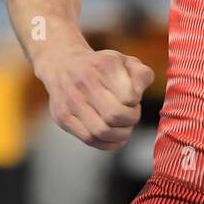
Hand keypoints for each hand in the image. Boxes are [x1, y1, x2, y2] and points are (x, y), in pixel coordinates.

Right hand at [40, 47, 154, 149]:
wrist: (62, 65)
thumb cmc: (100, 67)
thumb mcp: (125, 61)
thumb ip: (142, 74)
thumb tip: (139, 93)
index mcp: (103, 66)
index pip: (129, 97)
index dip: (136, 103)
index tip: (133, 99)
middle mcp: (84, 83)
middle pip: (115, 116)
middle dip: (131, 120)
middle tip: (131, 114)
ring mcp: (71, 102)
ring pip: (102, 131)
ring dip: (120, 134)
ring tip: (123, 125)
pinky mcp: (63, 118)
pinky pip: (89, 139)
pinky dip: (108, 143)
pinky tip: (115, 137)